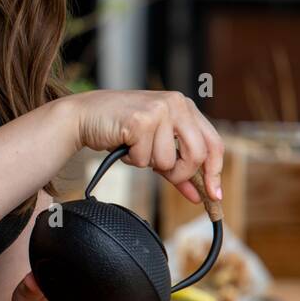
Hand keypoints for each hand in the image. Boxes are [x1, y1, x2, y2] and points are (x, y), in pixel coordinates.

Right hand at [65, 88, 222, 205]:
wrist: (85, 116)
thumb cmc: (122, 130)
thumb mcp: (157, 147)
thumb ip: (179, 169)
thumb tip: (200, 196)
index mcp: (185, 107)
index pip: (213, 143)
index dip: (214, 172)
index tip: (214, 196)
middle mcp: (176, 104)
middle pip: (196, 155)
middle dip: (180, 173)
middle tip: (162, 173)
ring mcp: (159, 110)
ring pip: (167, 161)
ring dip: (149, 163)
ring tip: (135, 148)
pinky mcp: (140, 120)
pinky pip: (145, 159)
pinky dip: (132, 159)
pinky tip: (125, 144)